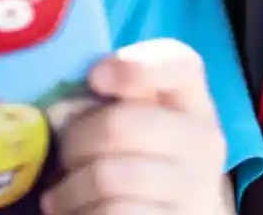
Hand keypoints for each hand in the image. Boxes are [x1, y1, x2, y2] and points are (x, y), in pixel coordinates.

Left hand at [41, 39, 231, 213]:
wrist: (179, 209)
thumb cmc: (137, 153)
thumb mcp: (128, 116)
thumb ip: (98, 99)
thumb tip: (59, 113)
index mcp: (189, 98)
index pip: (177, 63)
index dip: (130, 66)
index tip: (95, 78)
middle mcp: (202, 140)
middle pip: (117, 125)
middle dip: (73, 141)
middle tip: (64, 156)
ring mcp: (197, 187)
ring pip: (107, 177)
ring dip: (69, 189)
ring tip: (62, 194)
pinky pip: (113, 214)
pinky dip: (81, 213)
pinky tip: (78, 213)